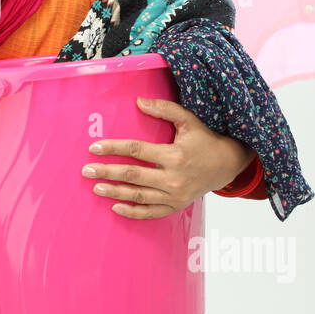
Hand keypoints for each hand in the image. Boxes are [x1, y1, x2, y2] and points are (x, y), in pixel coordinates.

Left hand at [80, 97, 253, 219]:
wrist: (227, 165)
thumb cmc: (205, 140)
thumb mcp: (188, 120)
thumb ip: (164, 109)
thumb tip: (139, 101)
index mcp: (175, 155)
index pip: (137, 150)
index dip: (114, 148)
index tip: (94, 147)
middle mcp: (174, 178)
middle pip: (133, 175)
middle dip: (107, 173)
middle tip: (86, 170)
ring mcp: (175, 195)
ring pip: (139, 196)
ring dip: (115, 193)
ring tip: (96, 188)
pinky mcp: (176, 206)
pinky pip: (151, 212)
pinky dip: (133, 212)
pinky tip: (115, 207)